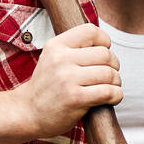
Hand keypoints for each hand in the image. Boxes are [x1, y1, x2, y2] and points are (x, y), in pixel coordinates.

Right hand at [17, 23, 121, 137]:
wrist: (27, 112)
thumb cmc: (47, 86)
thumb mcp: (53, 58)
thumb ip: (75, 48)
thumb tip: (107, 45)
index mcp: (56, 45)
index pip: (91, 31)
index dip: (104, 42)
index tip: (102, 56)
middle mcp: (61, 59)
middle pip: (105, 54)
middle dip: (113, 66)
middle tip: (109, 76)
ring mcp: (67, 79)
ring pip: (109, 73)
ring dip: (116, 82)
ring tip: (110, 88)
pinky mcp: (76, 98)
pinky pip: (109, 92)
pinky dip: (116, 95)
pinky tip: (111, 98)